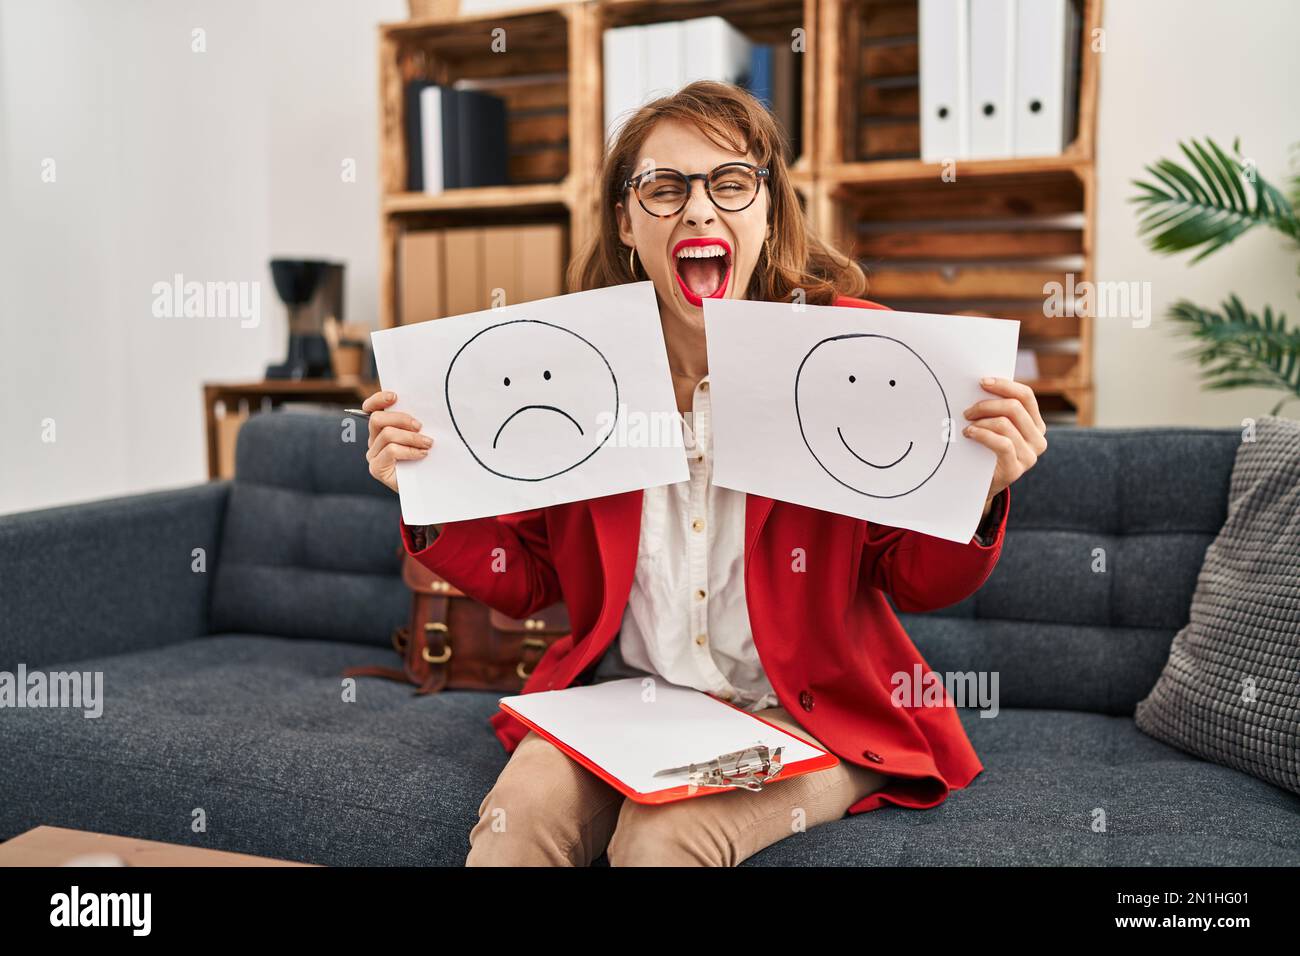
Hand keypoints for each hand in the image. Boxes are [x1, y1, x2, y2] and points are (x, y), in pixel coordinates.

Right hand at [363, 389, 432, 493]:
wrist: (423, 487)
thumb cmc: (422, 459)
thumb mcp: (419, 437)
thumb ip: (413, 424)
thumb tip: (422, 409)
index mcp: (381, 429)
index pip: (371, 409)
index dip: (378, 399)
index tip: (394, 396)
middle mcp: (373, 440)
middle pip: (377, 419)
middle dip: (401, 419)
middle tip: (420, 426)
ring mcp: (373, 455)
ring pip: (387, 435)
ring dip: (411, 437)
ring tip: (428, 443)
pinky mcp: (376, 468)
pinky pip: (391, 451)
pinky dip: (409, 450)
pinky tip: (422, 454)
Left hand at [962, 376, 1046, 511]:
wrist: (981, 485)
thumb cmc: (986, 450)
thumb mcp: (996, 427)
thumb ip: (997, 410)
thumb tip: (982, 384)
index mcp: (1036, 424)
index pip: (1026, 396)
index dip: (1004, 385)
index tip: (982, 382)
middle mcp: (1038, 439)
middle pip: (1014, 408)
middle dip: (987, 405)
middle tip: (967, 411)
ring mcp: (1029, 456)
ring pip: (1006, 424)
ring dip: (982, 420)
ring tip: (967, 425)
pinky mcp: (1016, 469)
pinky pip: (1001, 443)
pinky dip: (982, 434)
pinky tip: (970, 433)